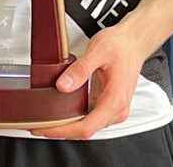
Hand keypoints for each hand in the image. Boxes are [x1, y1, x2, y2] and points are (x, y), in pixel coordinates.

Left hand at [30, 24, 148, 140]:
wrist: (133, 42)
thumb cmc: (121, 46)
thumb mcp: (98, 51)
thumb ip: (81, 69)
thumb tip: (64, 86)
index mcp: (115, 100)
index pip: (86, 127)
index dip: (63, 131)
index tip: (44, 128)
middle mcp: (117, 109)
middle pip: (85, 130)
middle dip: (61, 130)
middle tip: (38, 125)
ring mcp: (114, 109)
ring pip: (88, 126)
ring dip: (67, 126)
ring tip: (46, 120)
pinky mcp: (109, 106)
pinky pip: (91, 118)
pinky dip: (75, 119)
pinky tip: (62, 113)